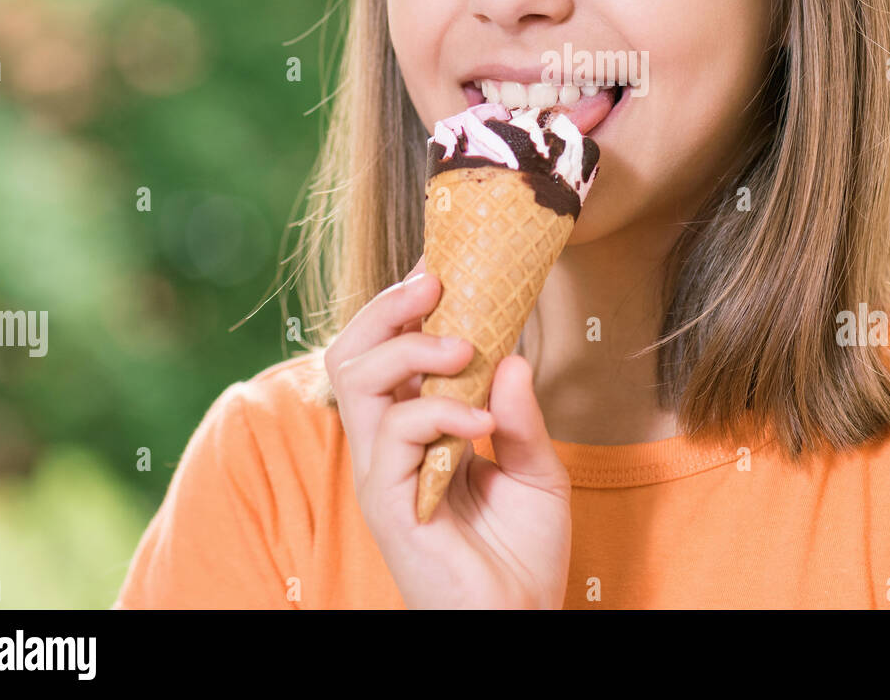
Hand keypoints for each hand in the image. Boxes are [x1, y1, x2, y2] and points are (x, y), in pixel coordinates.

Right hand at [323, 257, 571, 608]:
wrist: (519, 623)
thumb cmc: (521, 553)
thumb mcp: (537, 469)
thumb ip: (521, 414)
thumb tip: (511, 356)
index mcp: (418, 429)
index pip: (390, 351)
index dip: (407, 304)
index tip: (443, 265)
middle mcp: (390, 445)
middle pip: (353, 352)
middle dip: (388, 307)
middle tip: (436, 284)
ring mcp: (384, 473)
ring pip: (357, 379)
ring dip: (409, 349)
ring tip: (462, 346)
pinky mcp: (389, 503)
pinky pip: (393, 435)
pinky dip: (438, 412)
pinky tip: (480, 420)